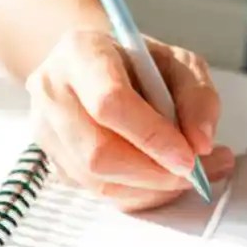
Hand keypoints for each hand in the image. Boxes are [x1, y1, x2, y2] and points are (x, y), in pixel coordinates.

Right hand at [26, 29, 234, 211]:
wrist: (94, 68)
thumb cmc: (136, 63)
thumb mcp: (178, 63)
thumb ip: (198, 98)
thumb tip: (201, 145)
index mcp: (81, 53)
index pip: (110, 103)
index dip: (152, 136)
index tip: (189, 157)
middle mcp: (52, 92)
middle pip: (98, 153)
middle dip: (153, 173)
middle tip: (193, 174)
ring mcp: (46, 132)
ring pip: (97, 181)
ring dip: (150, 188)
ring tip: (185, 176)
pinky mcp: (54, 162)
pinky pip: (99, 193)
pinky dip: (138, 193)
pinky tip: (160, 178)